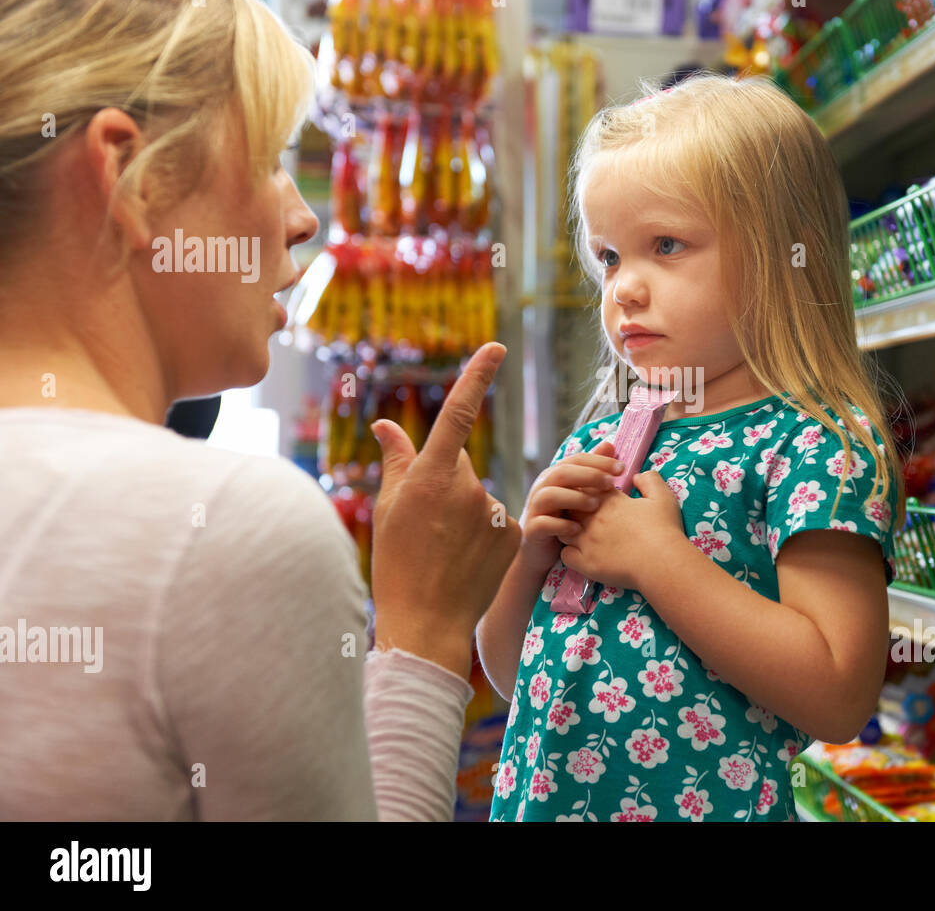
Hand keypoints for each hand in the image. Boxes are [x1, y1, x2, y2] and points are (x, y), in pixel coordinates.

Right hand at [369, 343, 520, 676]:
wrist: (426, 624)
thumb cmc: (396, 565)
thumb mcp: (387, 509)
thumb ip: (396, 461)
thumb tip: (384, 424)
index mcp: (431, 477)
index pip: (458, 414)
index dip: (477, 376)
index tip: (496, 347)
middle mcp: (467, 488)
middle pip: (459, 465)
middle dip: (444, 481)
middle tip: (425, 524)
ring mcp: (494, 513)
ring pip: (479, 496)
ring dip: (464, 513)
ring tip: (444, 551)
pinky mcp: (514, 535)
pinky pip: (498, 522)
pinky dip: (484, 535)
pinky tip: (467, 562)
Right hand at [518, 439, 623, 572]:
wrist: (541, 551)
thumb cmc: (565, 518)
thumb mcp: (580, 492)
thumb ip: (592, 469)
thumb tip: (609, 445)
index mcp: (556, 475)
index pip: (577, 459)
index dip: (599, 461)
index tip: (622, 468)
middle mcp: (543, 487)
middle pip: (562, 472)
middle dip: (589, 475)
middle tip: (611, 484)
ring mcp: (535, 508)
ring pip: (550, 495)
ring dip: (574, 498)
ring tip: (595, 505)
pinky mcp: (532, 529)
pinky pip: (543, 524)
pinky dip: (561, 525)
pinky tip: (578, 529)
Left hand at [560, 469, 686, 589]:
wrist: (661, 561)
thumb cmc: (663, 529)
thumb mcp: (663, 497)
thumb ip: (650, 480)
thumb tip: (638, 475)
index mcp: (609, 501)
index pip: (587, 488)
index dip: (589, 492)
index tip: (596, 499)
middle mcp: (593, 518)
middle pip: (570, 506)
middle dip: (575, 509)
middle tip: (587, 517)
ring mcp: (586, 541)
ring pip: (563, 530)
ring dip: (569, 530)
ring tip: (582, 536)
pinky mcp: (585, 563)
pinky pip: (565, 555)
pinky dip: (570, 554)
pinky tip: (580, 555)